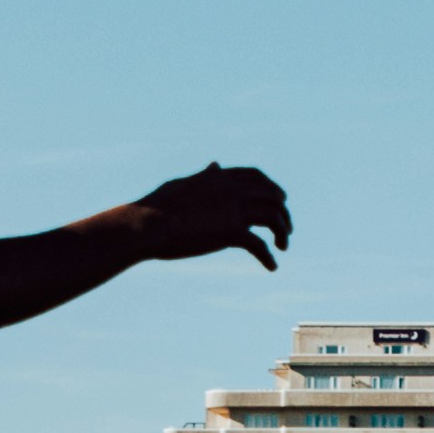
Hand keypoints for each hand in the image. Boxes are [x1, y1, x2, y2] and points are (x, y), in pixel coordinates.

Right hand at [128, 163, 291, 270]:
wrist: (148, 224)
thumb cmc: (157, 206)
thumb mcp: (185, 184)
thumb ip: (204, 176)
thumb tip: (215, 166)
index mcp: (220, 177)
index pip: (257, 176)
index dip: (272, 188)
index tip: (280, 199)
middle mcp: (232, 189)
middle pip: (271, 197)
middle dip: (283, 212)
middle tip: (286, 228)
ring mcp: (234, 209)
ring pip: (273, 218)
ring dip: (282, 232)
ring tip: (282, 246)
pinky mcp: (232, 232)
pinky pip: (259, 245)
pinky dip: (268, 257)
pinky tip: (272, 266)